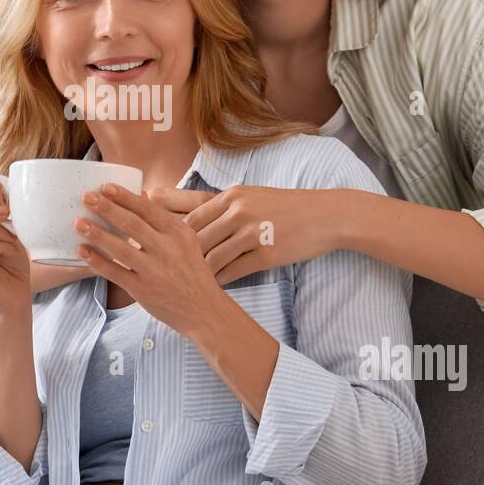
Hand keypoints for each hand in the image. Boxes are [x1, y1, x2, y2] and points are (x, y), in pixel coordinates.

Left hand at [74, 183, 223, 338]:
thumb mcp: (187, 242)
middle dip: (107, 208)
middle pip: (132, 224)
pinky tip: (83, 251)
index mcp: (178, 232)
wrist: (204, 309)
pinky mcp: (142, 290)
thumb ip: (165, 222)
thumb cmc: (192, 272)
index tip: (106, 187)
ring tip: (79, 223)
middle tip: (86, 196)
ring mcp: (154, 271)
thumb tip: (139, 198)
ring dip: (98, 234)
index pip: (148, 209)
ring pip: (121, 249)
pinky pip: (115, 273)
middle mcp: (167, 249)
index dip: (125, 197)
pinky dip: (97, 262)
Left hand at [158, 185, 341, 284]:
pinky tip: (211, 288)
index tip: (157, 243)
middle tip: (164, 269)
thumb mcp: (253, 196)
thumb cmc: (287, 206)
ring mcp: (252, 233)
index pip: (190, 216)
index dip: (171, 232)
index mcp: (232, 196)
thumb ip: (225, 206)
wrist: (326, 215)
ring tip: (185, 283)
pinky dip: (220, 281)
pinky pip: (233, 271)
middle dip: (178, 255)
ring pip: (212, 257)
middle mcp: (238, 212)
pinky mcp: (266, 254)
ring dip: (197, 272)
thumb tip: (195, 219)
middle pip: (196, 238)